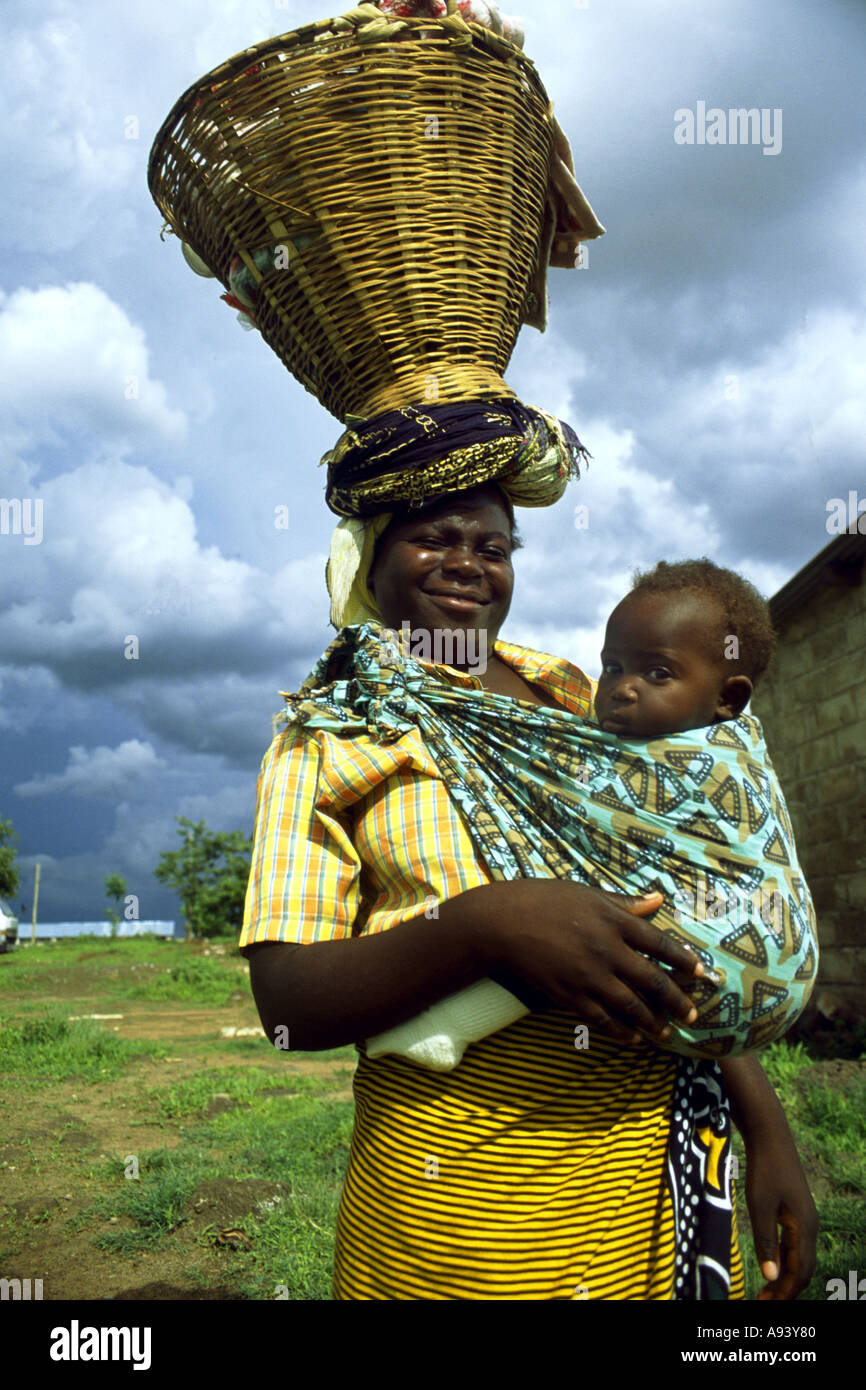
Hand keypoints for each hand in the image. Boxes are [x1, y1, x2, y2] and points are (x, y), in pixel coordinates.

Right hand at [478, 880, 704, 1045]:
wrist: (502, 924)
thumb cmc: (545, 900)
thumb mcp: (587, 893)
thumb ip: (625, 902)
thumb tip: (659, 900)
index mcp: (614, 920)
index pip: (660, 943)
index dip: (684, 959)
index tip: (701, 972)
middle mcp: (607, 951)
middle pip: (652, 980)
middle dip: (676, 1000)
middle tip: (693, 1015)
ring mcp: (588, 976)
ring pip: (630, 1005)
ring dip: (652, 1021)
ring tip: (667, 1032)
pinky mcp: (569, 995)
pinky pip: (601, 1018)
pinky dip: (620, 1030)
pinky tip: (632, 1037)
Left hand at [743, 1124, 817, 1299]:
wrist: (771, 1137)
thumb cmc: (764, 1169)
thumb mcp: (760, 1207)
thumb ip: (766, 1243)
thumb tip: (772, 1279)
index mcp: (804, 1228)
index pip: (800, 1272)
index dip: (785, 1292)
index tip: (767, 1305)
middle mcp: (810, 1226)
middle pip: (803, 1269)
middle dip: (786, 1289)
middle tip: (764, 1302)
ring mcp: (805, 1218)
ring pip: (800, 1258)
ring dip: (786, 1276)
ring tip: (767, 1290)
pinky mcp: (797, 1211)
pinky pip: (796, 1245)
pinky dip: (785, 1260)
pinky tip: (772, 1264)